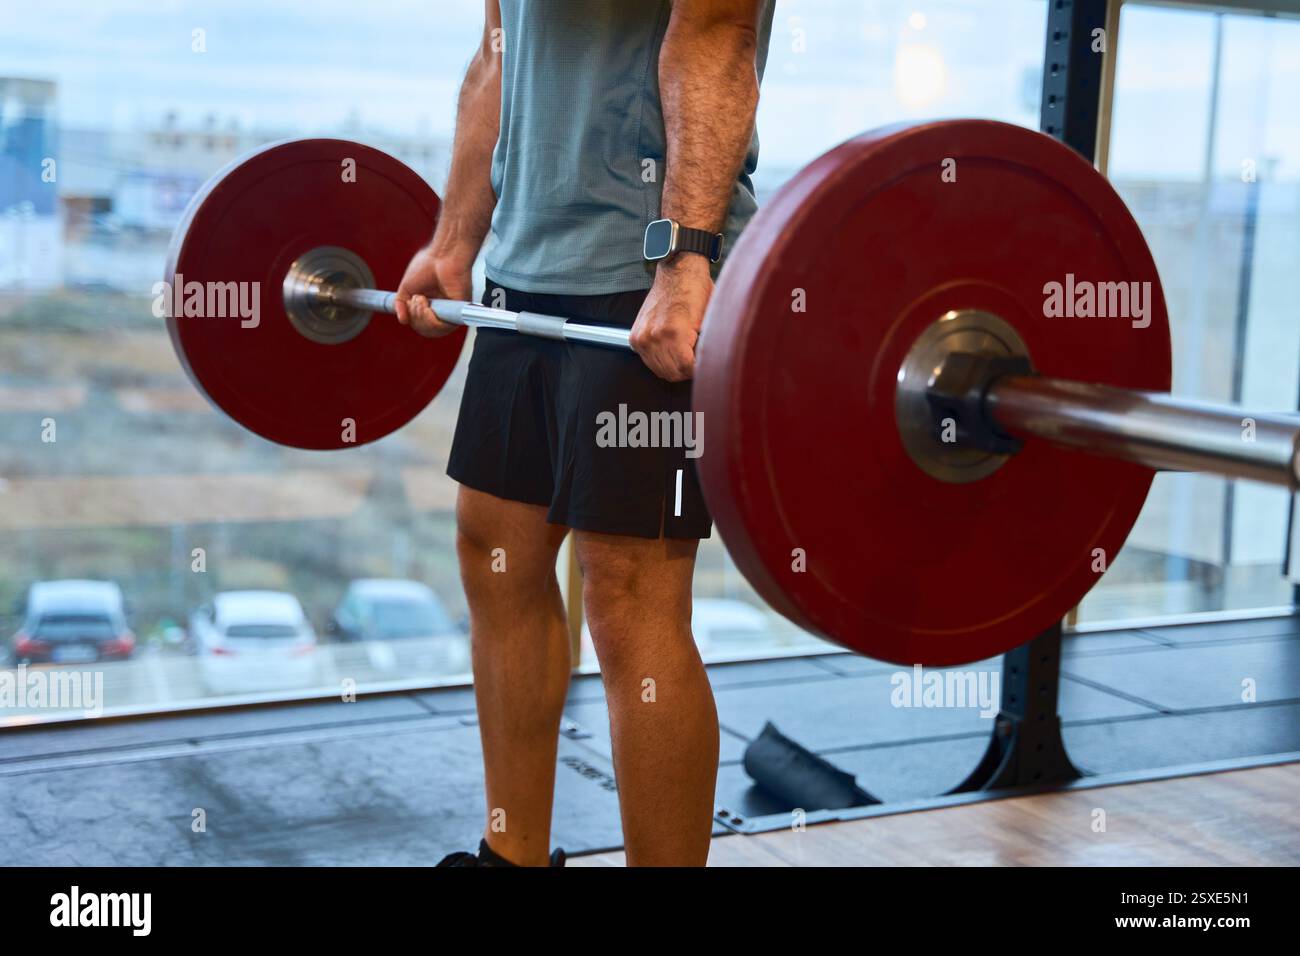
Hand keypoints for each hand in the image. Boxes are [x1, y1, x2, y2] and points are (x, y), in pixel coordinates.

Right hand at [394, 245, 473, 337]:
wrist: (443, 254)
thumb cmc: (428, 265)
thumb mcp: (406, 288)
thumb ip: (401, 305)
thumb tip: (402, 320)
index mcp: (430, 306)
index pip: (420, 324)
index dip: (412, 318)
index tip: (410, 303)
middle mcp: (441, 311)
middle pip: (425, 330)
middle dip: (415, 318)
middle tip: (416, 300)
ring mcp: (450, 311)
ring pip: (434, 331)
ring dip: (421, 319)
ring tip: (421, 300)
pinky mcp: (458, 310)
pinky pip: (444, 327)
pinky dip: (431, 320)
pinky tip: (427, 307)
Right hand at [630, 256, 712, 380]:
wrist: (678, 270)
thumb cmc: (696, 291)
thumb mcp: (709, 319)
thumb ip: (706, 346)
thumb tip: (710, 365)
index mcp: (674, 333)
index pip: (687, 369)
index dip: (700, 370)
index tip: (707, 366)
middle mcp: (653, 336)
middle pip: (672, 373)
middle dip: (687, 370)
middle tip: (698, 360)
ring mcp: (642, 337)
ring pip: (660, 369)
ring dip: (674, 366)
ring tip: (686, 354)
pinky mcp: (636, 335)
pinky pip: (649, 360)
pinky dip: (662, 359)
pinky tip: (673, 350)